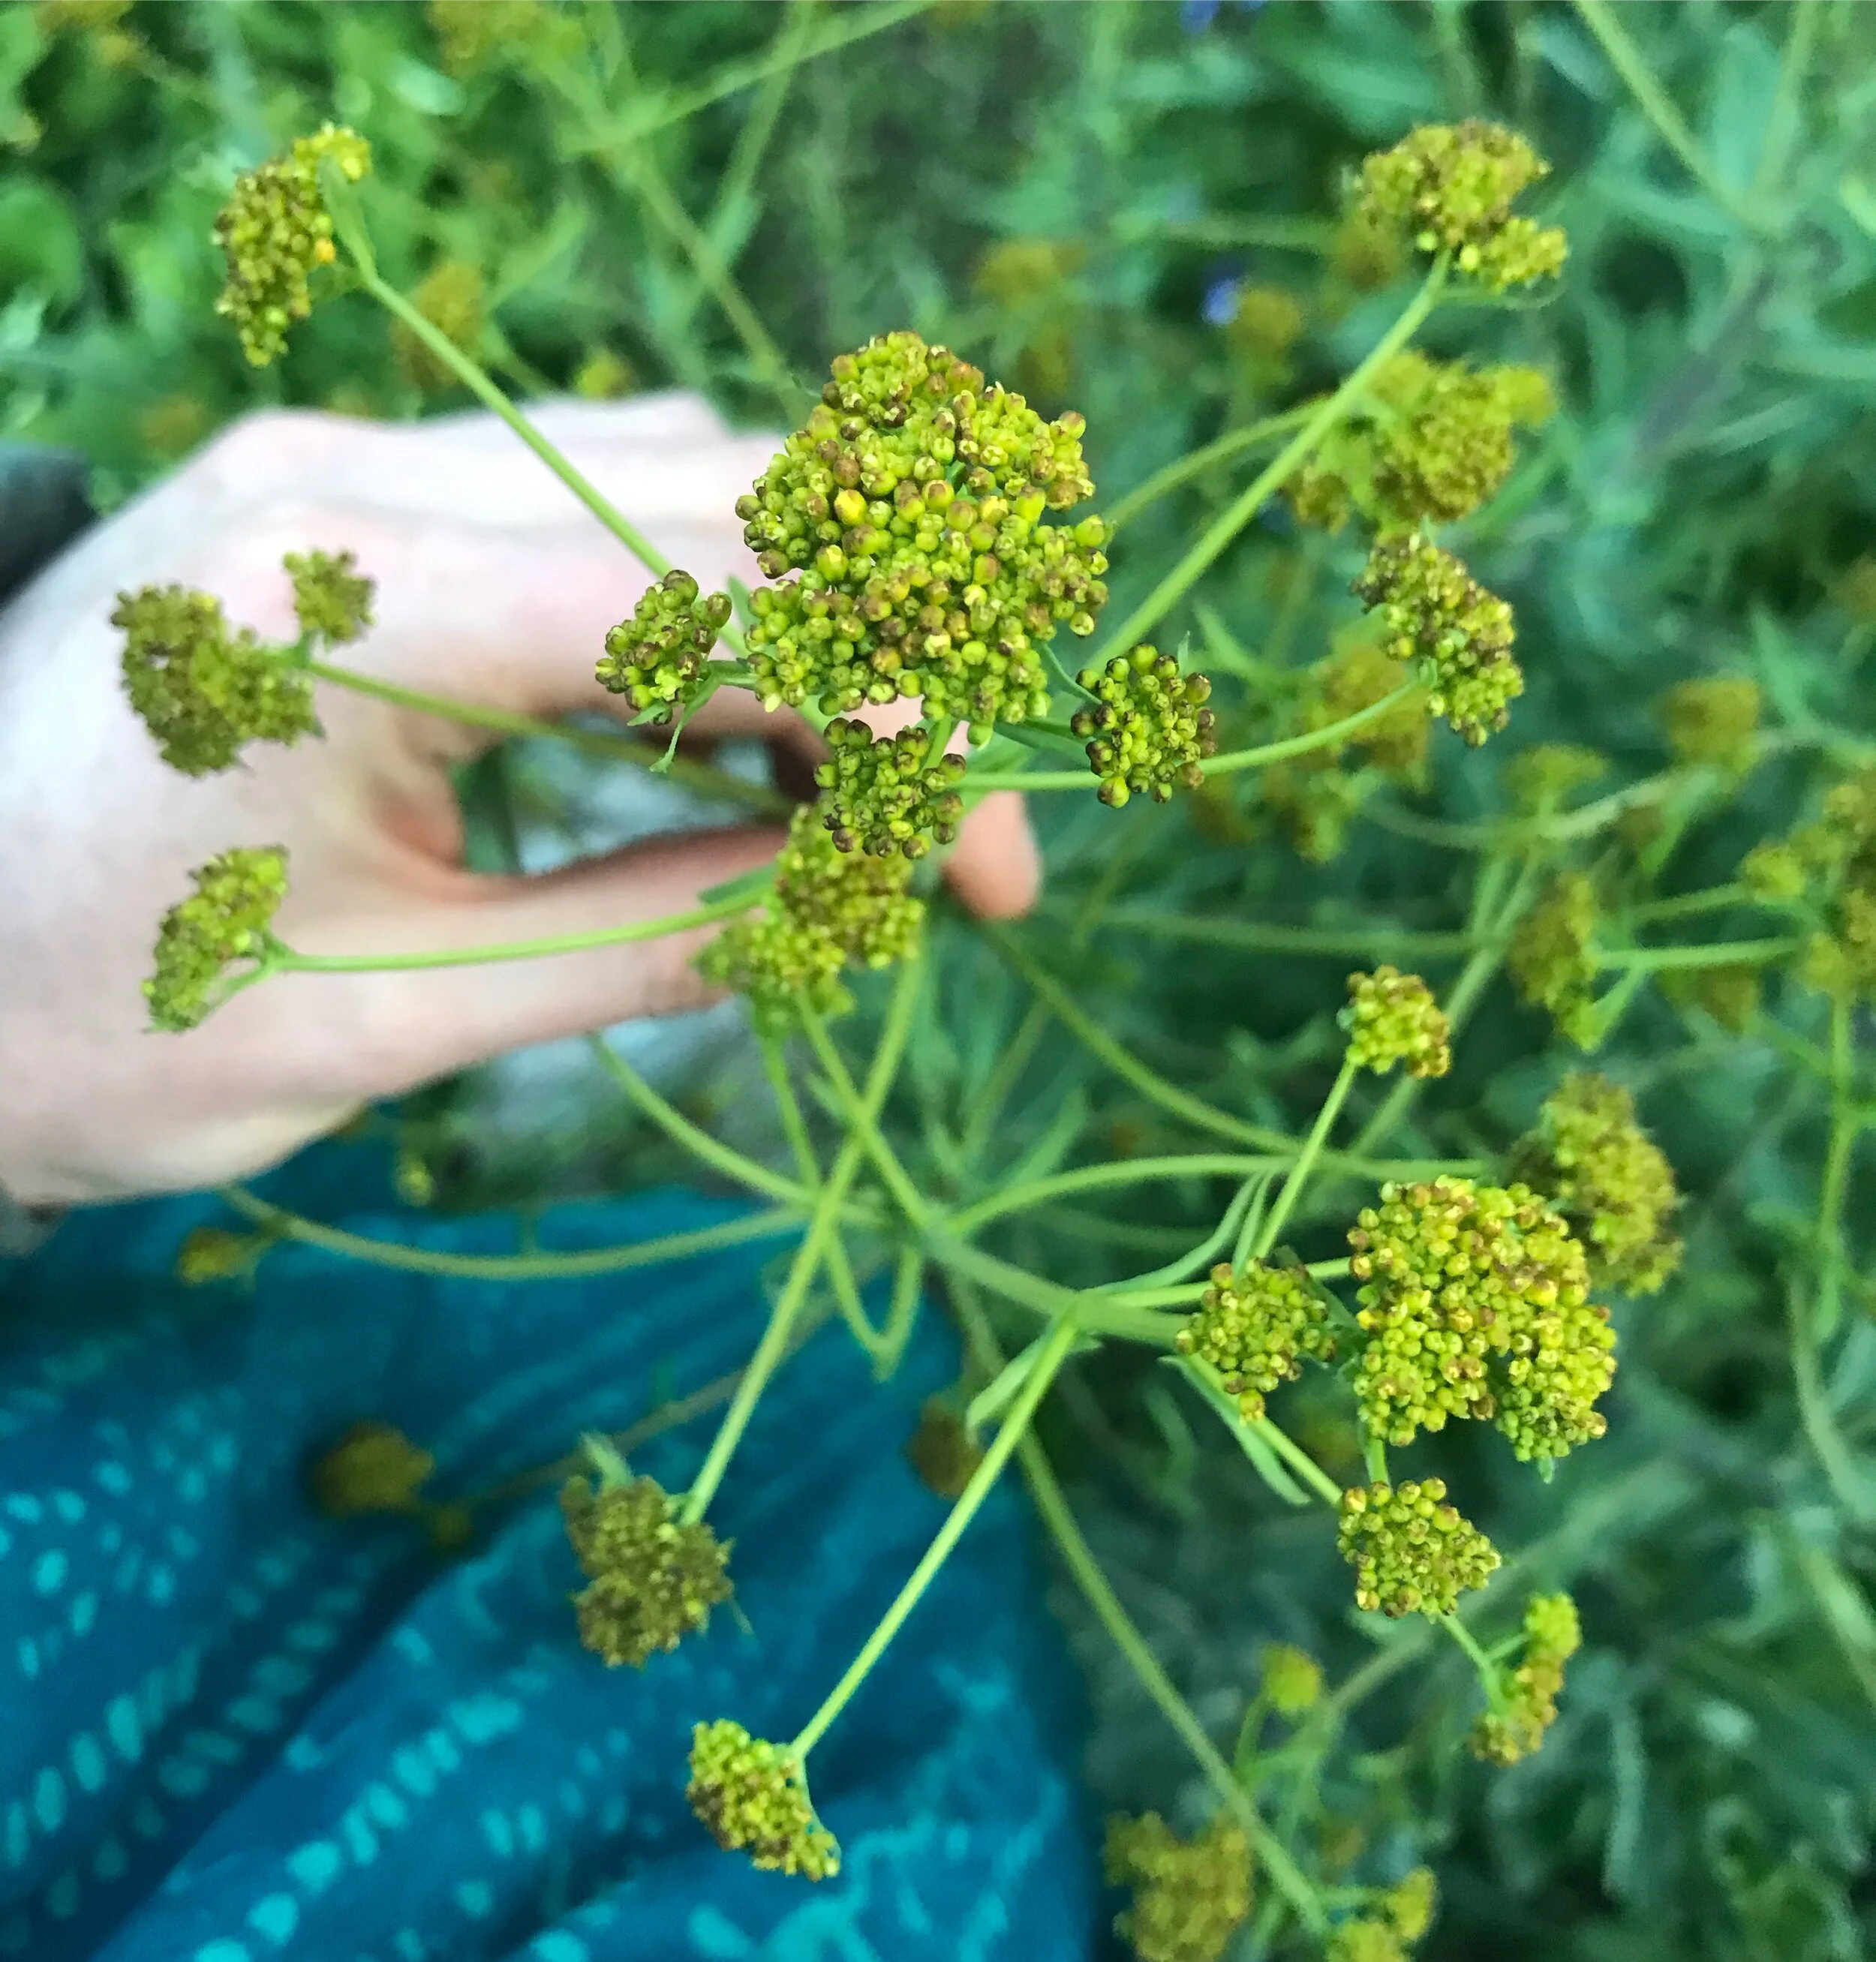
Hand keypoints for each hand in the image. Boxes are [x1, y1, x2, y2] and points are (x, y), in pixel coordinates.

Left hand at [0, 395, 1039, 1204]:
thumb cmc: (95, 1030)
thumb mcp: (393, 1021)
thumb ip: (650, 941)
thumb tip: (866, 900)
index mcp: (356, 601)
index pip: (718, 600)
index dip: (900, 723)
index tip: (985, 871)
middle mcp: (354, 473)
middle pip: (725, 498)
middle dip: (883, 668)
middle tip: (947, 849)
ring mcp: (341, 464)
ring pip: (670, 473)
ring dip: (801, 625)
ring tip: (844, 803)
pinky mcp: (341, 498)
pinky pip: (581, 501)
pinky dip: (696, 606)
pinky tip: (724, 728)